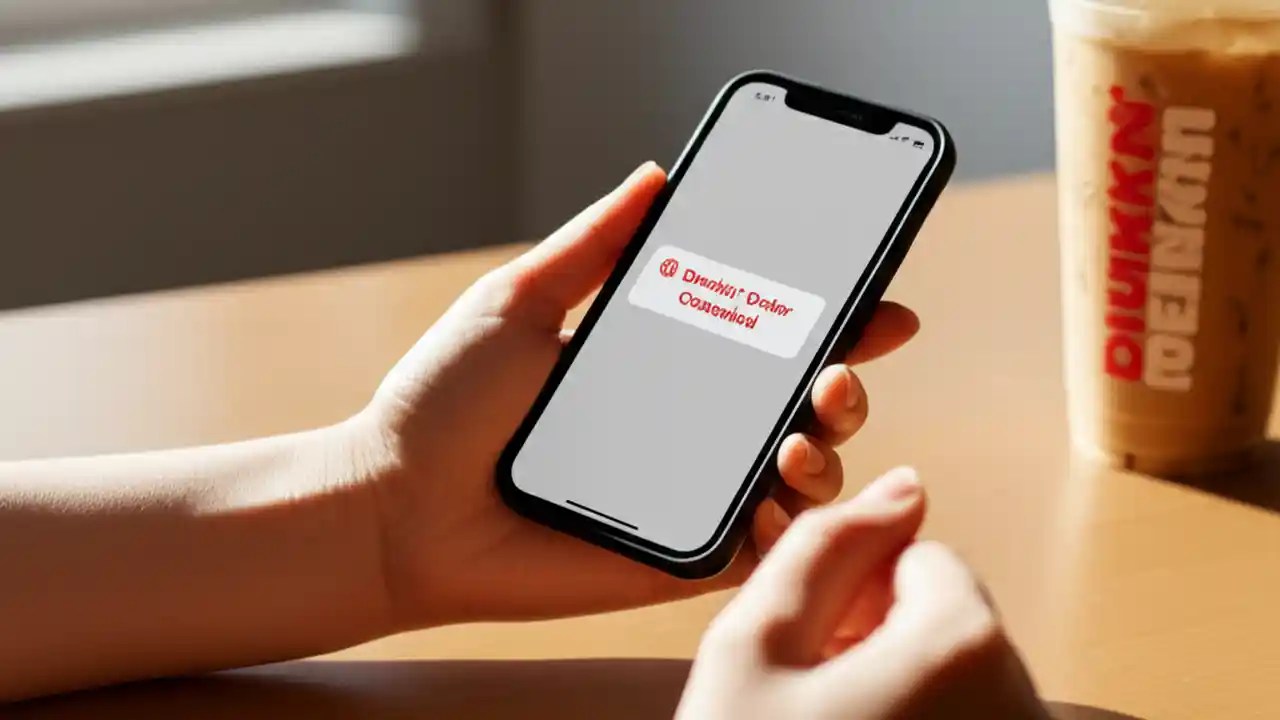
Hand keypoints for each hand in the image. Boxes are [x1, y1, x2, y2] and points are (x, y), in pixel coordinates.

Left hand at [357, 163, 919, 628]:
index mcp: (660, 364)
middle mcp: (688, 427)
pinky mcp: (682, 557)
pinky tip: (777, 495)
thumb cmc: (444, 405)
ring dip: (829, 451)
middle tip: (838, 371)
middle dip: (848, 382)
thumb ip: (593, 244)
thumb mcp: (520, 303)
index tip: (877, 299)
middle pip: (803, 404)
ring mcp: (691, 493)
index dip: (833, 319)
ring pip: (802, 475)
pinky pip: (764, 548)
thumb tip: (656, 175)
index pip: (766, 337)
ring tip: (798, 434)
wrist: (399, 506)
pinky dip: (792, 525)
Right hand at [677, 468, 1047, 719]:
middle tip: (809, 705)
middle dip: (881, 646)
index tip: (812, 654)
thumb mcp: (749, 649)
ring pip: (959, 683)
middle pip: (950, 624)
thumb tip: (900, 486)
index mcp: (961, 645)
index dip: (851, 598)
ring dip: (899, 695)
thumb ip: (824, 546)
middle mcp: (1021, 702)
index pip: (920, 559)